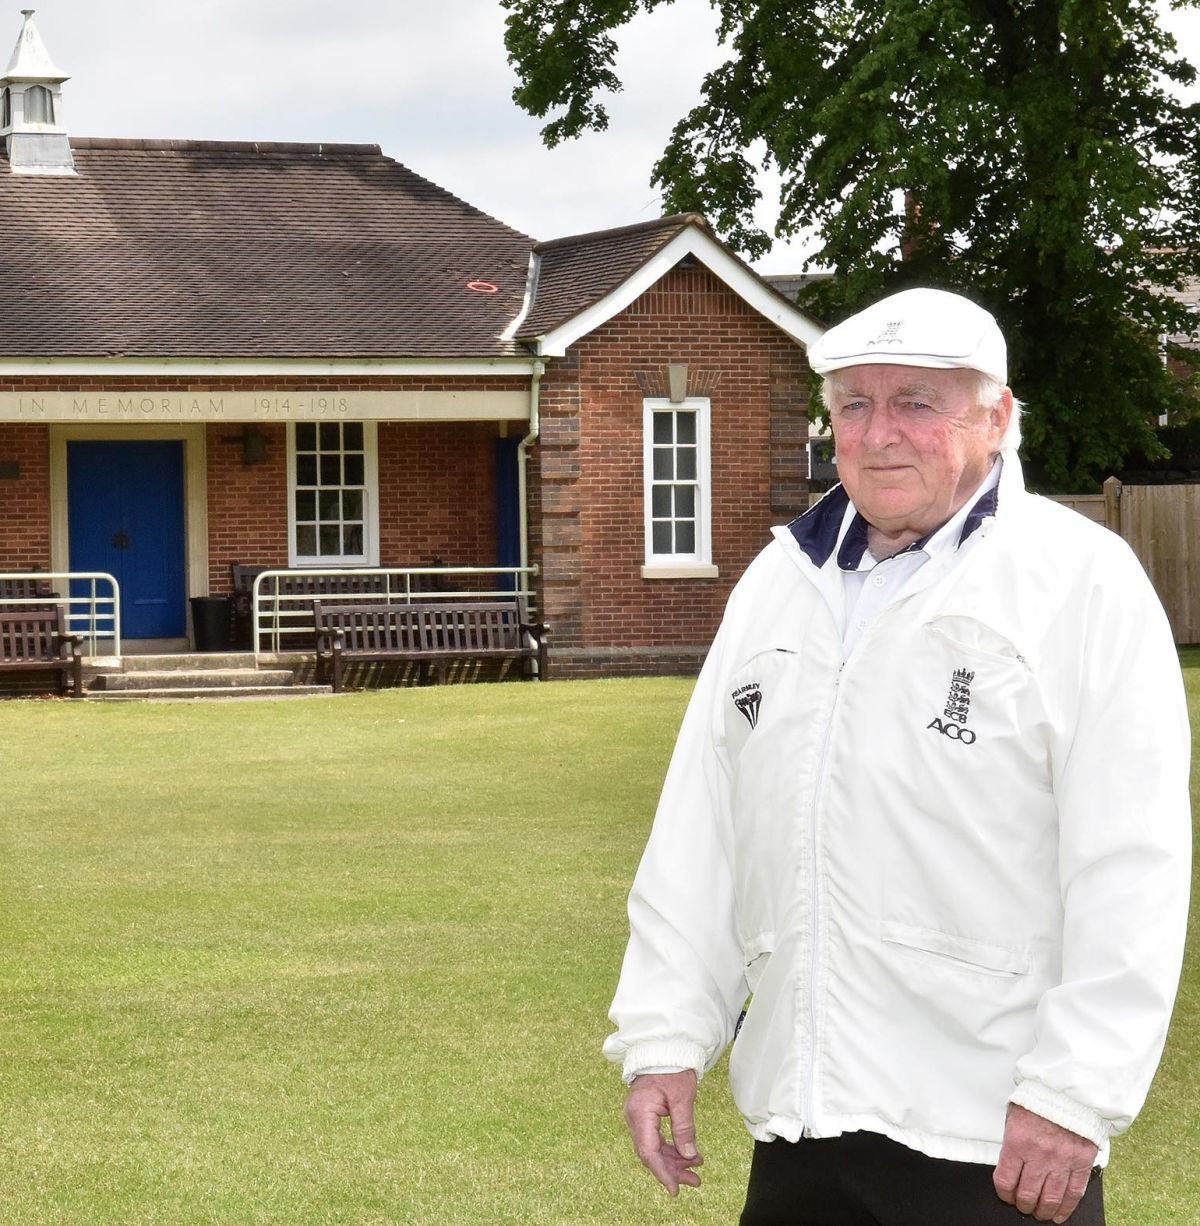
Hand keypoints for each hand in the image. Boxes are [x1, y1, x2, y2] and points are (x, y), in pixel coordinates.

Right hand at [624, 1070, 702, 1194]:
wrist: (664, 1050)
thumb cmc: (672, 1069)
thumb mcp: (683, 1098)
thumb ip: (684, 1128)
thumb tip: (689, 1156)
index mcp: (640, 1113)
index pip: (648, 1151)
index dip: (661, 1172)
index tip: (675, 1189)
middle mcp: (634, 1118)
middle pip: (650, 1153)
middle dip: (672, 1169)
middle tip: (694, 1181)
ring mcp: (638, 1117)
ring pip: (653, 1148)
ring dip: (673, 1160)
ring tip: (695, 1169)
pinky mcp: (644, 1116)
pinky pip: (655, 1139)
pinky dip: (671, 1148)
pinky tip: (687, 1154)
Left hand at [993, 1103, 1098, 1222]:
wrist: (1067, 1091)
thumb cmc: (1037, 1100)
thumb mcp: (1013, 1115)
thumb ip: (1011, 1141)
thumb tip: (1008, 1164)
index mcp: (1018, 1142)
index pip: (1006, 1181)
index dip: (1004, 1194)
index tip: (1005, 1195)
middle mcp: (1039, 1155)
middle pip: (1028, 1194)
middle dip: (1023, 1205)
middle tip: (1023, 1206)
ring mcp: (1062, 1161)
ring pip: (1051, 1198)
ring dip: (1043, 1211)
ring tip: (1040, 1213)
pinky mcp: (1081, 1163)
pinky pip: (1074, 1193)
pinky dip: (1066, 1208)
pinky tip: (1059, 1215)